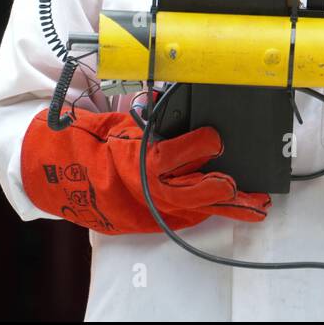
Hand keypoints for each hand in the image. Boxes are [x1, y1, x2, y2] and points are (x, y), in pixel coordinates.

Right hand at [21, 110, 271, 234]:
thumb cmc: (96, 144)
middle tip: (239, 183)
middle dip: (216, 187)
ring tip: (257, 206)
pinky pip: (185, 218)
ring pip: (193, 210)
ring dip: (228, 208)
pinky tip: (235, 209)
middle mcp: (141, 189)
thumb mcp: (120, 123)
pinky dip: (208, 211)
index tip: (216, 138)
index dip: (198, 146)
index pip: (170, 157)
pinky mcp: (151, 223)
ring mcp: (147, 210)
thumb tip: (179, 101)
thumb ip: (152, 120)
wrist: (66, 177)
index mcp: (132, 159)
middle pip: (186, 193)